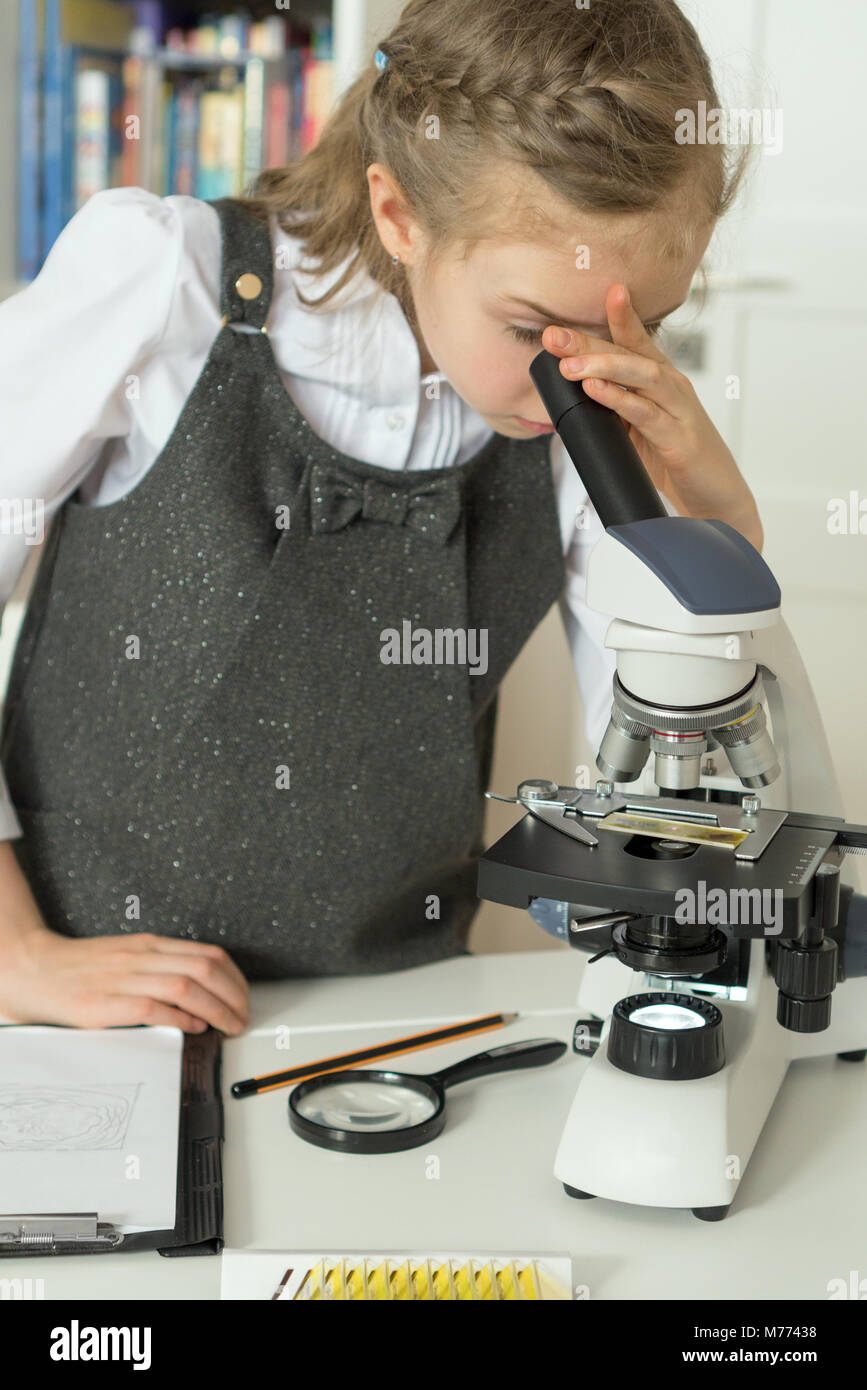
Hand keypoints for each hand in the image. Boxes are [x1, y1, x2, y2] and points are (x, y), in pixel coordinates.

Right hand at [0, 928, 249, 1033]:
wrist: (37, 970)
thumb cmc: (83, 968)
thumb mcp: (129, 957)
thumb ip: (162, 967)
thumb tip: (201, 991)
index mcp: (151, 945)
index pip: (209, 955)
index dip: (235, 979)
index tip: (244, 998)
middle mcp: (143, 957)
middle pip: (205, 970)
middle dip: (234, 996)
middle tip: (243, 1017)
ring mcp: (126, 979)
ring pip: (186, 987)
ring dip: (216, 1010)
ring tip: (228, 1026)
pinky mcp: (108, 1004)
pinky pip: (154, 1008)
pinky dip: (180, 1018)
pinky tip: (193, 1028)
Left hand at [541, 284, 763, 551]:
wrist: (716, 508)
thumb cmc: (678, 467)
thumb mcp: (639, 435)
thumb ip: (615, 413)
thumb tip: (575, 402)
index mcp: (662, 385)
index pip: (638, 342)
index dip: (622, 316)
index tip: (605, 290)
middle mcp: (673, 389)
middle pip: (630, 354)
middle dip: (590, 341)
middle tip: (554, 335)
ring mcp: (680, 412)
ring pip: (641, 375)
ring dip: (603, 365)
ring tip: (570, 364)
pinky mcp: (680, 441)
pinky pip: (647, 414)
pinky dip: (620, 399)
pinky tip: (597, 390)